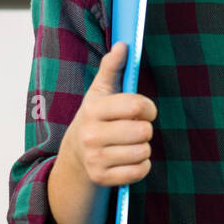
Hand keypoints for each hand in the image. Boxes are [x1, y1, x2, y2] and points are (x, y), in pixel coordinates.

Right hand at [65, 41, 157, 185]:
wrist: (76, 153)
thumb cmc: (96, 117)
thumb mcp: (100, 91)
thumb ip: (113, 67)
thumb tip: (124, 45)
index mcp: (93, 109)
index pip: (137, 105)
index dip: (148, 107)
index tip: (143, 110)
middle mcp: (91, 135)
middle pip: (143, 131)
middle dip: (145, 129)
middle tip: (134, 129)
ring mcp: (95, 158)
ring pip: (143, 152)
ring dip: (143, 148)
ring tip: (129, 143)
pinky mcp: (101, 178)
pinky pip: (139, 171)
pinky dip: (141, 165)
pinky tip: (129, 158)